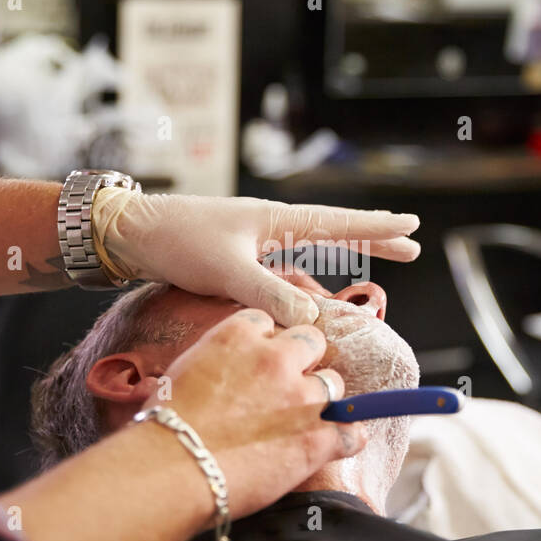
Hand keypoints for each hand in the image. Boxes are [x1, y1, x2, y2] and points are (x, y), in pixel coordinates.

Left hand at [100, 193, 419, 326]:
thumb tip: (312, 320)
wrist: (127, 233)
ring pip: (310, 249)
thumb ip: (270, 296)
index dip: (377, 228)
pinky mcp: (235, 257)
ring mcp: (253, 240)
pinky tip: (308, 291)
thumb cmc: (177, 242)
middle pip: (334, 232)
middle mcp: (269, 226)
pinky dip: (307, 275)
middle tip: (411, 246)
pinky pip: (285, 267)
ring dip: (341, 256)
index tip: (413, 226)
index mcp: (275, 220)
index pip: (339, 224)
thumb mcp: (227, 271)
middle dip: (371, 239)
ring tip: (373, 263)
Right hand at [139, 308, 363, 519]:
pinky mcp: (316, 438)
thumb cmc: (164, 427)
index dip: (266, 343)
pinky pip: (351, 432)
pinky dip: (345, 439)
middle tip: (288, 386)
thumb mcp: (183, 373)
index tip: (260, 361)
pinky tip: (334, 445)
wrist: (170, 470)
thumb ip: (215, 362)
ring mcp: (301, 397)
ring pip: (334, 384)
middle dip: (304, 361)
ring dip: (322, 401)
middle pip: (312, 342)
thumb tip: (222, 376)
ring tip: (302, 422)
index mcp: (238, 336)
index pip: (268, 322)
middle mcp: (276, 359)